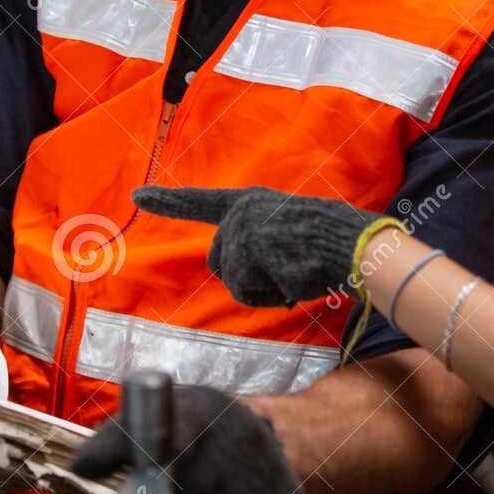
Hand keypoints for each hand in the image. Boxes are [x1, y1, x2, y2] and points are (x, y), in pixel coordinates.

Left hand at [70, 384, 304, 493]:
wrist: (264, 438)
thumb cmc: (193, 435)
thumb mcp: (157, 420)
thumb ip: (116, 442)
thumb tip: (81, 468)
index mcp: (201, 406)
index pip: (165, 433)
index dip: (136, 457)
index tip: (113, 480)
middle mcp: (241, 432)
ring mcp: (268, 468)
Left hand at [133, 185, 385, 307]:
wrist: (357, 246)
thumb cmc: (330, 245)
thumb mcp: (287, 233)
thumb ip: (258, 243)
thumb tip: (238, 273)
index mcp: (250, 202)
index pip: (201, 202)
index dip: (168, 202)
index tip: (137, 197)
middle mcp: (241, 211)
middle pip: (220, 263)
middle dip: (248, 279)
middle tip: (287, 273)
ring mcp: (243, 228)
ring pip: (234, 282)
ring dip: (263, 290)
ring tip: (295, 274)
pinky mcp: (249, 247)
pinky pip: (247, 292)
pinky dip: (271, 296)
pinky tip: (295, 280)